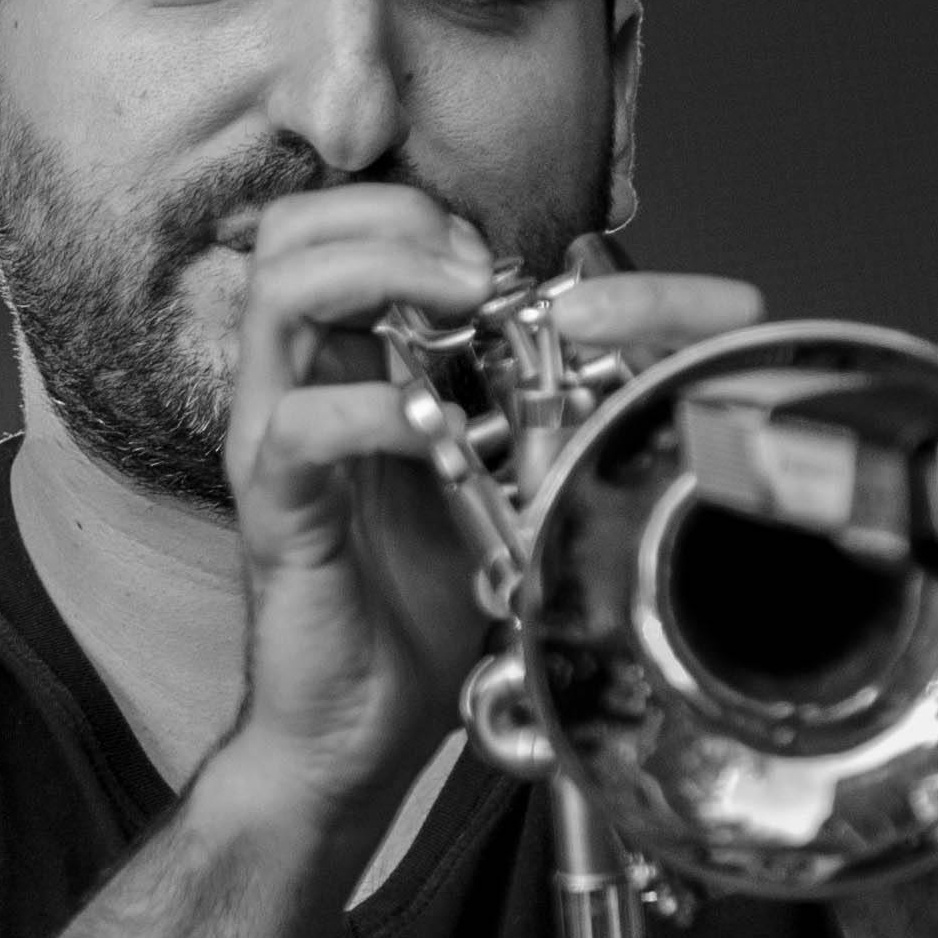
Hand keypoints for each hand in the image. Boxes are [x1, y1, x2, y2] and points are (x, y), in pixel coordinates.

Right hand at [220, 193, 763, 801]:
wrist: (362, 726)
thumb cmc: (426, 601)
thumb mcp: (509, 474)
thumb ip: (548, 400)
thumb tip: (661, 336)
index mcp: (347, 362)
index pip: (355, 228)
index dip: (434, 212)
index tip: (528, 263)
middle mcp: (301, 383)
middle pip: (295, 229)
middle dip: (398, 221)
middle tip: (479, 276)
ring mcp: (278, 437)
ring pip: (277, 290)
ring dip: (380, 273)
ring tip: (456, 311)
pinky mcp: (277, 505)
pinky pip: (303, 425)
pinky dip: (375, 409)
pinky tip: (434, 430)